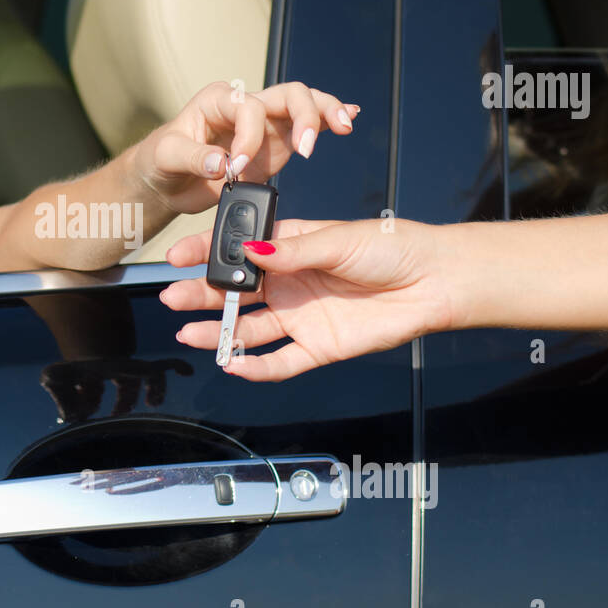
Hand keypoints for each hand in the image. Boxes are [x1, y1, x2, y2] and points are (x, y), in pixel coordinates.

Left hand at [131, 81, 357, 214]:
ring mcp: (265, 124)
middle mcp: (246, 106)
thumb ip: (193, 157)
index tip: (237, 167)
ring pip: (304, 104)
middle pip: (288, 94)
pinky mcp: (276, 144)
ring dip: (325, 112)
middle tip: (306, 149)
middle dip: (303, 116)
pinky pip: (307, 126)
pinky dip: (328, 120)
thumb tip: (221, 163)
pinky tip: (349, 120)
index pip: (249, 108)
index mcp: (218, 100)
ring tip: (344, 125)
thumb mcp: (166, 158)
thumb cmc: (160, 161)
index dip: (250, 136)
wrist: (166, 180)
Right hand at [159, 217, 456, 381]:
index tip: (176, 256)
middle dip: (202, 294)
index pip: (238, 249)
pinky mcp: (319, 347)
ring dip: (218, 331)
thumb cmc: (391, 248)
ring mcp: (301, 316)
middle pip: (236, 291)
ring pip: (250, 328)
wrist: (434, 282)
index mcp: (290, 246)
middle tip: (173, 297)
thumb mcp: (338, 240)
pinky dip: (256, 367)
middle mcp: (289, 283)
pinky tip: (233, 363)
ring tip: (188, 333)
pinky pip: (281, 362)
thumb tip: (250, 251)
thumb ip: (292, 250)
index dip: (206, 252)